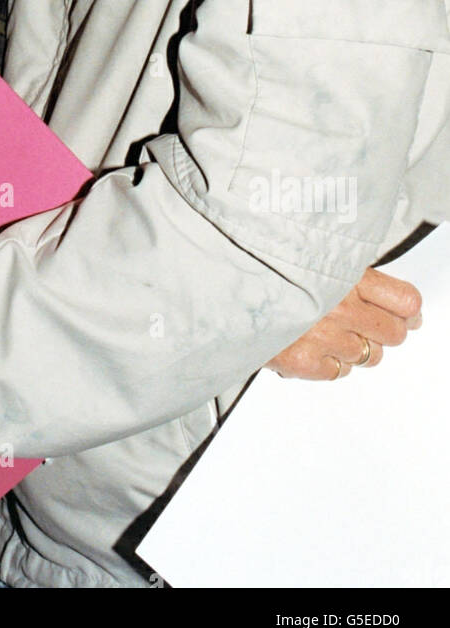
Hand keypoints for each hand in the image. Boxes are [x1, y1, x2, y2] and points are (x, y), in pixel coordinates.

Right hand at [267, 266, 422, 379]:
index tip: (406, 313)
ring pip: (369, 356)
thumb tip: (394, 301)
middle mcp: (339, 306)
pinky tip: (312, 344)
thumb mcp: (310, 255)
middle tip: (369, 324)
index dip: (409, 310)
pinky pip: (339, 372)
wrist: (217, 288)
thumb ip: (348, 272)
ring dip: (356, 347)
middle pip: (394, 333)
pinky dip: (330, 362)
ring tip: (332, 332)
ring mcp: (323, 337)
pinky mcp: (304, 362)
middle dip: (386, 330)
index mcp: (344, 273)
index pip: (404, 301)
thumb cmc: (263, 266)